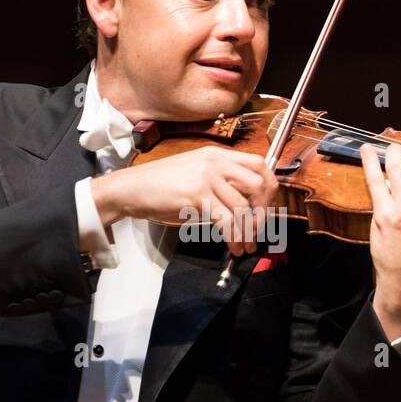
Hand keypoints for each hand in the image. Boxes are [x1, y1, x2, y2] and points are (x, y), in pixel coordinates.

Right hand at [91, 145, 278, 256]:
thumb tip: (245, 207)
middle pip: (258, 183)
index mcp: (217, 155)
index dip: (269, 188)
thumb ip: (220, 184)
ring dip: (248, 232)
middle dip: (263, 211)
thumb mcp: (195, 176)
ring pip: (243, 207)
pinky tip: (233, 247)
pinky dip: (234, 237)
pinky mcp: (197, 194)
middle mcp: (215, 161)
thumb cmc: (160, 187)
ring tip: (245, 246)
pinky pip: (226, 220)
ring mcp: (206, 176)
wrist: (131, 188)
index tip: (266, 208)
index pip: (259, 164)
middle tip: (258, 230)